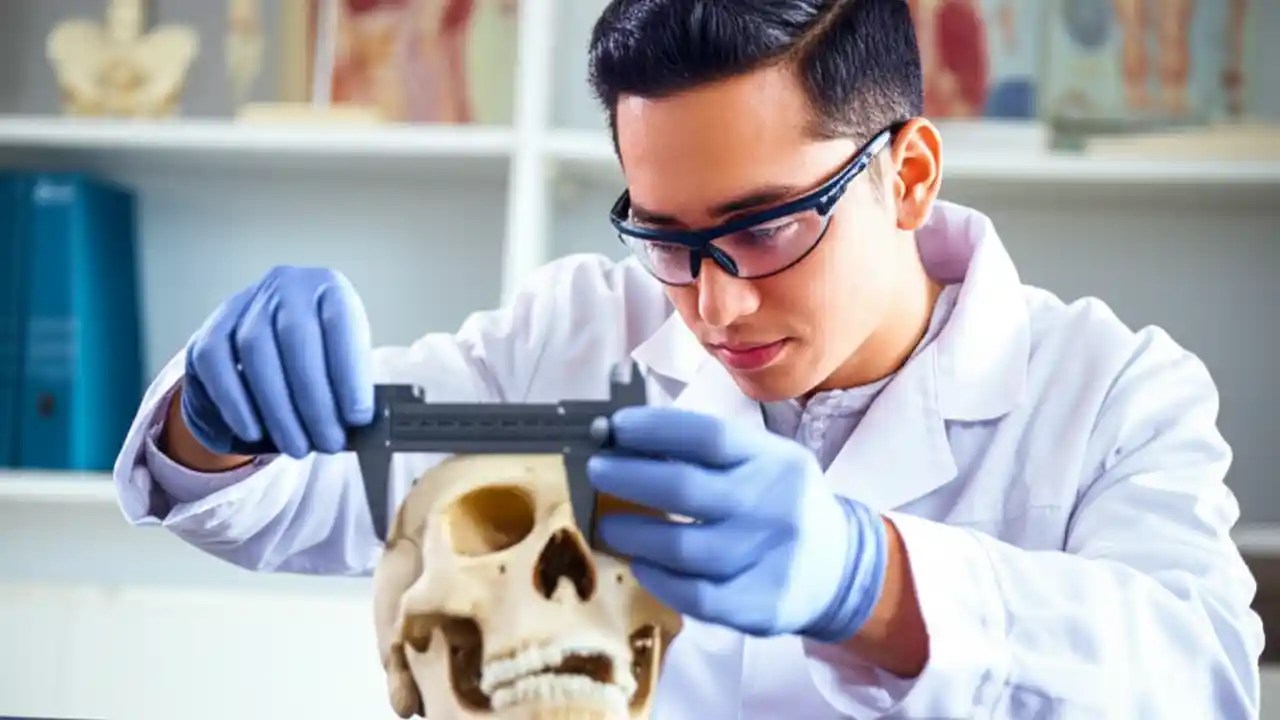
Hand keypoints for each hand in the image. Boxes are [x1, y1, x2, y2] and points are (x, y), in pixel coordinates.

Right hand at [181, 266, 373, 457]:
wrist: (270, 340)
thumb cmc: (321, 355)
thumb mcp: (345, 358)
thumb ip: (350, 384)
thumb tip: (357, 425)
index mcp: (330, 288)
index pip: (341, 322)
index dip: (349, 372)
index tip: (357, 417)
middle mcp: (287, 285)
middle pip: (296, 339)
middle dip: (314, 400)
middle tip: (328, 442)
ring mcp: (245, 302)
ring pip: (255, 352)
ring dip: (278, 408)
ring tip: (297, 446)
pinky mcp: (212, 327)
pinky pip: (216, 363)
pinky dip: (235, 402)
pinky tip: (253, 431)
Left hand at [587, 407, 888, 642]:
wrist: (840, 568)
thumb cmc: (780, 504)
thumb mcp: (762, 462)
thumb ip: (705, 450)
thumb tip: (623, 436)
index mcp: (774, 461)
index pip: (706, 436)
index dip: (653, 429)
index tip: (613, 427)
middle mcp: (774, 506)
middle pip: (684, 488)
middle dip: (627, 475)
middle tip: (596, 470)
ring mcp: (770, 559)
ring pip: (680, 547)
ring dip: (632, 532)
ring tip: (608, 524)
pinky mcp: (761, 606)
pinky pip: (692, 595)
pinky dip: (656, 578)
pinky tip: (641, 563)